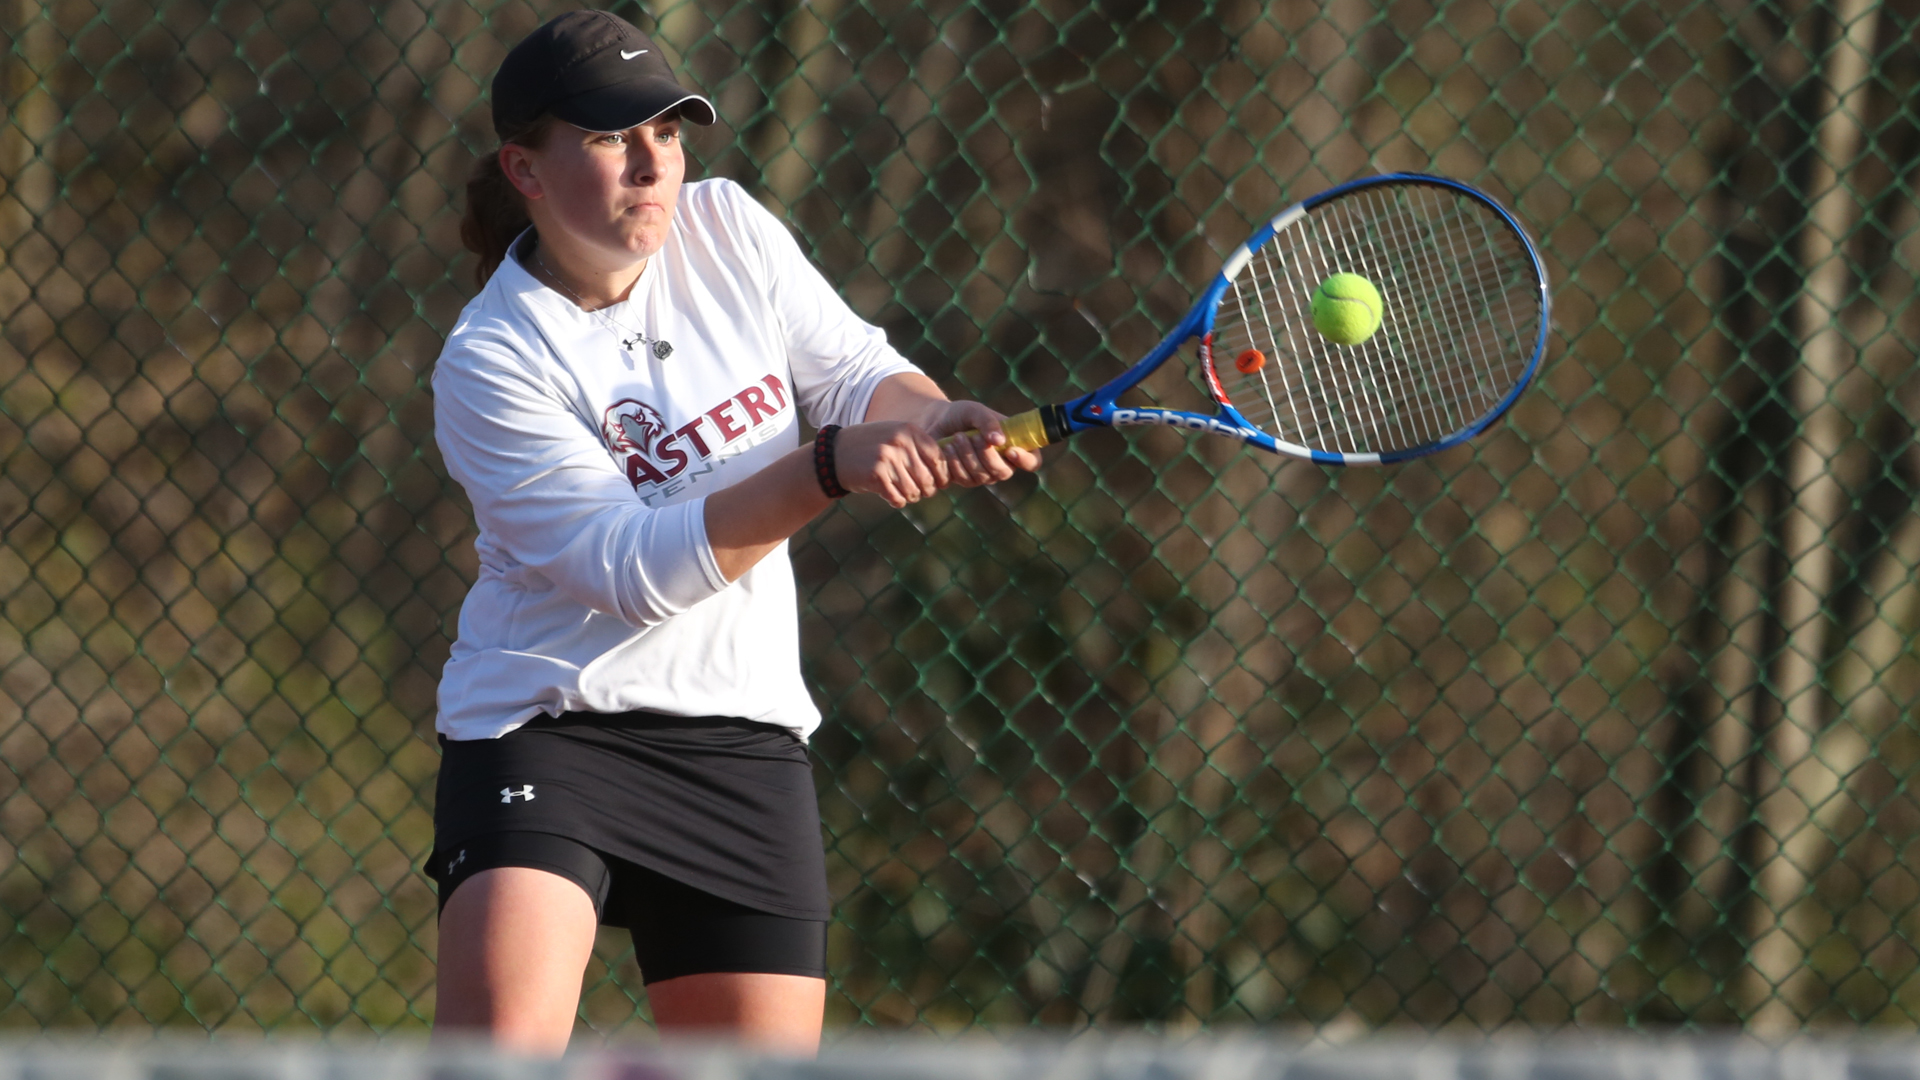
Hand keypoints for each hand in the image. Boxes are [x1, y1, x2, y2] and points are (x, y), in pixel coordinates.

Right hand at [831, 422, 949, 507]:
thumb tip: (948, 475)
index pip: (939, 458)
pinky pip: (898, 498)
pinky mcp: (876, 474)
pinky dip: (896, 501)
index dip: (942, 475)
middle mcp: (900, 442)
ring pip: (914, 492)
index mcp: (910, 431)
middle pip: (928, 479)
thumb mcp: (896, 437)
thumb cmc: (872, 447)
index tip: (938, 483)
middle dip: (926, 490)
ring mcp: (887, 458)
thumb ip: (920, 449)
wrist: (834, 453)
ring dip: (910, 497)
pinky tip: (889, 496)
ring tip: (901, 492)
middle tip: (918, 491)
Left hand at [923, 400, 1042, 486]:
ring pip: (982, 477)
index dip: (1026, 460)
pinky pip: (965, 479)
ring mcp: (984, 474)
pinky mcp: (965, 479)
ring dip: (968, 456)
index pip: (1032, 461)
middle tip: (972, 437)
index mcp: (1014, 444)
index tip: (1010, 450)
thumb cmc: (961, 414)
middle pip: (1004, 473)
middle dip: (987, 456)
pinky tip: (947, 448)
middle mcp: (1002, 463)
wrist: (935, 421)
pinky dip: (955, 462)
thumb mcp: (975, 411)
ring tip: (957, 437)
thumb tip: (999, 441)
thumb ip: (988, 422)